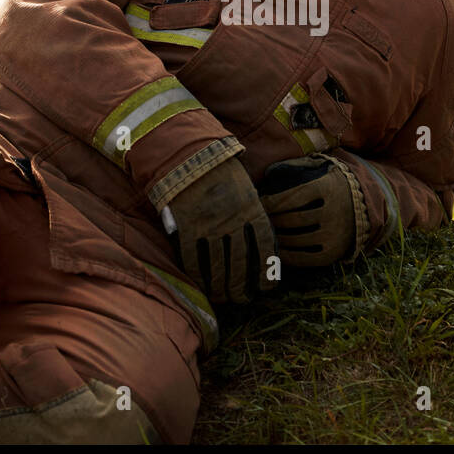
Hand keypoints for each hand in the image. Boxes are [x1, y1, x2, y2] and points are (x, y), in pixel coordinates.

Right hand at [162, 156, 277, 303]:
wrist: (189, 154)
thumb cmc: (219, 169)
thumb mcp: (245, 186)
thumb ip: (252, 212)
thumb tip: (260, 239)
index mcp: (252, 210)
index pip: (264, 249)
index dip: (266, 272)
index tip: (266, 287)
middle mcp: (233, 221)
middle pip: (240, 264)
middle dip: (242, 286)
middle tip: (243, 299)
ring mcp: (209, 226)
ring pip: (218, 267)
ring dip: (221, 287)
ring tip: (223, 298)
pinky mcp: (187, 228)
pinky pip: (194, 260)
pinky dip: (198, 276)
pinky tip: (202, 286)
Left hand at [257, 154, 355, 266]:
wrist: (364, 208)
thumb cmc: (331, 186)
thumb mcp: (322, 169)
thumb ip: (298, 166)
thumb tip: (268, 172)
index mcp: (328, 188)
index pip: (293, 196)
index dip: (272, 201)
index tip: (261, 202)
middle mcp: (334, 212)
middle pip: (293, 219)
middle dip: (273, 219)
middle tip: (261, 218)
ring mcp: (335, 235)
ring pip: (296, 240)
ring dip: (277, 236)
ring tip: (268, 232)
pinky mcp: (333, 253)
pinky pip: (304, 258)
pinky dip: (287, 255)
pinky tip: (278, 249)